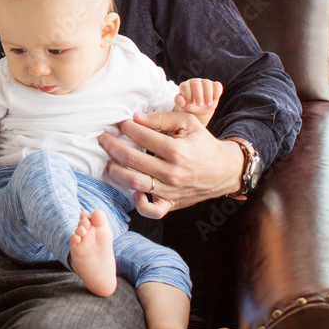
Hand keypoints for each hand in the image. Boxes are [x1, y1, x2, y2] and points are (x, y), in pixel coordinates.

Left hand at [99, 111, 242, 218]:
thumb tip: (135, 118)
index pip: (141, 136)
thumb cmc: (203, 144)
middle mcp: (172, 172)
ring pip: (134, 184)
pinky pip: (151, 211)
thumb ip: (161, 118)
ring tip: (109, 162)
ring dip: (116, 171)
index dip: (126, 127)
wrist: (225, 170)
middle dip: (112, 146)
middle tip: (103, 138)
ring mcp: (171, 191)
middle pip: (132, 159)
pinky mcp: (172, 204)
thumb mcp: (188, 123)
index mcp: (176, 150)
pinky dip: (138, 202)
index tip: (119, 123)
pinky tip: (133, 190)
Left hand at [174, 79, 222, 125]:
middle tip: (199, 105)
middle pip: (196, 84)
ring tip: (208, 104)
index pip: (184, 86)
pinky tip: (215, 99)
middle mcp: (195, 82)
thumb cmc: (190, 105)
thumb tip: (180, 99)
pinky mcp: (214, 86)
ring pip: (207, 83)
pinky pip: (217, 85)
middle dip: (198, 94)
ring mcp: (205, 82)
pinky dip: (217, 91)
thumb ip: (180, 102)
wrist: (201, 108)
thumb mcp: (184, 105)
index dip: (187, 93)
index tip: (190, 102)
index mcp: (185, 86)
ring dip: (208, 94)